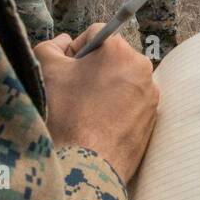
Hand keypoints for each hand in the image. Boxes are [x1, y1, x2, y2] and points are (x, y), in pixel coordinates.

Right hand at [36, 25, 159, 182]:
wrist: (86, 165)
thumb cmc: (66, 114)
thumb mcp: (47, 71)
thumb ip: (51, 47)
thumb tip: (63, 43)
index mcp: (119, 49)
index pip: (95, 34)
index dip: (75, 50)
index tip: (66, 70)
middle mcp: (142, 67)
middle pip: (112, 58)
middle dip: (92, 69)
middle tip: (74, 92)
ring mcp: (150, 94)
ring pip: (122, 80)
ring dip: (105, 88)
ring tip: (86, 110)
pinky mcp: (153, 117)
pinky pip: (132, 102)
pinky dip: (117, 108)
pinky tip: (99, 123)